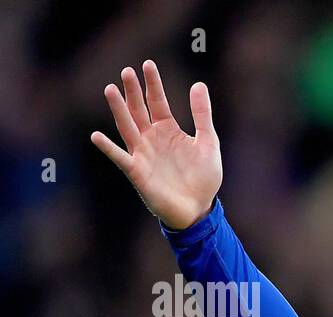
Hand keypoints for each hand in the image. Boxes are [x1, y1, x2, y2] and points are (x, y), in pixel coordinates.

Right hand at [91, 60, 221, 229]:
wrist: (199, 209)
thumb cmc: (203, 178)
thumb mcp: (208, 143)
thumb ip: (202, 115)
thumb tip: (198, 84)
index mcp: (168, 130)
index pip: (157, 102)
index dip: (153, 84)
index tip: (148, 64)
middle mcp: (151, 139)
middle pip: (138, 110)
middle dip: (133, 91)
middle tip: (127, 71)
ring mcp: (142, 154)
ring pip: (127, 127)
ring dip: (118, 110)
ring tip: (111, 90)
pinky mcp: (137, 172)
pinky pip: (120, 158)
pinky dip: (108, 148)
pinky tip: (97, 136)